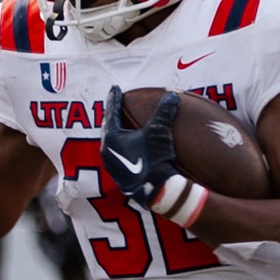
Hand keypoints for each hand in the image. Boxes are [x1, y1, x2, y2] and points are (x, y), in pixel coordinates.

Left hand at [99, 86, 180, 206]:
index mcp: (112, 138)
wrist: (157, 192)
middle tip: (115, 105)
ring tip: (122, 126)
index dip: (114, 98)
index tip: (114, 88)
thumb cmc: (155, 159)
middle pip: (108, 128)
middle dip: (112, 116)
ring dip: (116, 133)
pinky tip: (130, 149)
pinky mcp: (120, 179)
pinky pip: (118, 157)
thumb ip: (164, 111)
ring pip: (111, 144)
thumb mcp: (159, 132)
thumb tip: (172, 95)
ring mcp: (112, 167)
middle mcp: (107, 152)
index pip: (111, 112)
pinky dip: (122, 148)